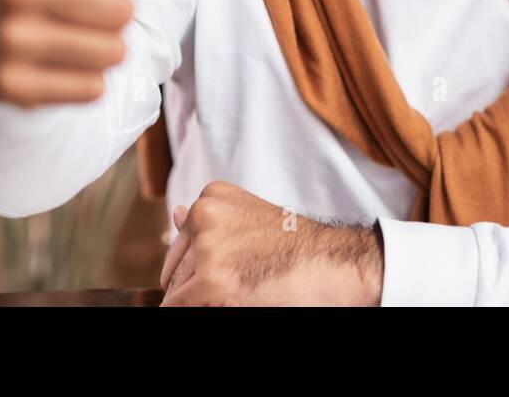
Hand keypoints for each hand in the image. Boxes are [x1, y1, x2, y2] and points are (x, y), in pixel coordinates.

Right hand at [0, 0, 138, 106]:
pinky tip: (57, 64)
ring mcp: (6, 37)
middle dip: (117, 11)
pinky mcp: (10, 86)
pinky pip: (93, 90)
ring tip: (70, 31)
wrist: (9, 30)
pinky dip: (86, 81)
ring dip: (105, 47)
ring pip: (114, 53)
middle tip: (82, 2)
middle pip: (126, 12)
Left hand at [159, 182, 383, 306]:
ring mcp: (206, 249)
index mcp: (212, 197)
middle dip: (198, 285)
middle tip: (244, 280)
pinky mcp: (210, 282)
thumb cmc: (299, 248)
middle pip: (175, 270)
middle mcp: (204, 216)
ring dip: (203, 299)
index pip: (179, 247)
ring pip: (177, 293)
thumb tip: (174, 213)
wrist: (334, 264)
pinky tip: (238, 299)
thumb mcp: (249, 221)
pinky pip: (178, 308)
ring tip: (246, 288)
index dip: (200, 268)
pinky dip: (201, 309)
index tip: (232, 270)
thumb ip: (207, 221)